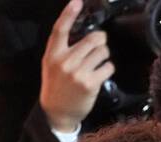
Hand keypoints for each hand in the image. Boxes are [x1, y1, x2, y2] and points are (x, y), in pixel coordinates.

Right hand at [39, 0, 113, 133]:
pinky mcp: (91, 84)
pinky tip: (102, 72)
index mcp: (53, 54)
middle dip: (100, 40)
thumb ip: (63, 49)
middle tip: (99, 44)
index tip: (77, 1)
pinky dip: (108, 68)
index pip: (60, 29)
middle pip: (92, 39)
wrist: (57, 112)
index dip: (68, 13)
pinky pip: (108, 67)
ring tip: (99, 60)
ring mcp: (78, 73)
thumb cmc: (56, 85)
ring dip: (105, 54)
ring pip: (102, 52)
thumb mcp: (52, 64)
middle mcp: (65, 61)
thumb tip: (83, 34)